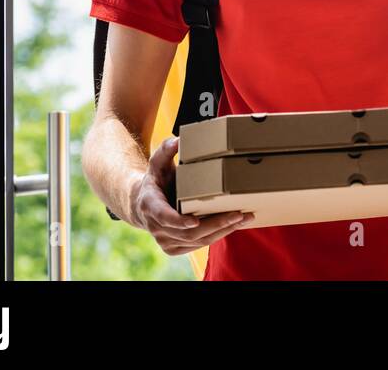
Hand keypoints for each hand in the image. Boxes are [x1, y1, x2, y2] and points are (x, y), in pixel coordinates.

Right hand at [130, 135, 252, 255]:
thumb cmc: (156, 180)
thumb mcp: (157, 162)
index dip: (179, 221)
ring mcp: (165, 240)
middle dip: (215, 224)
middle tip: (238, 214)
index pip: (164, 216)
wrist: (143, 204)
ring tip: (244, 218)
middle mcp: (156, 227)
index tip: (195, 221)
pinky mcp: (174, 247)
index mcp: (150, 205)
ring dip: (222, 231)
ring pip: (196, 241)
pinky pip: (198, 245)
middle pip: (188, 232)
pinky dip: (217, 235)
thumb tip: (178, 140)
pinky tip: (234, 225)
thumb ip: (165, 150)